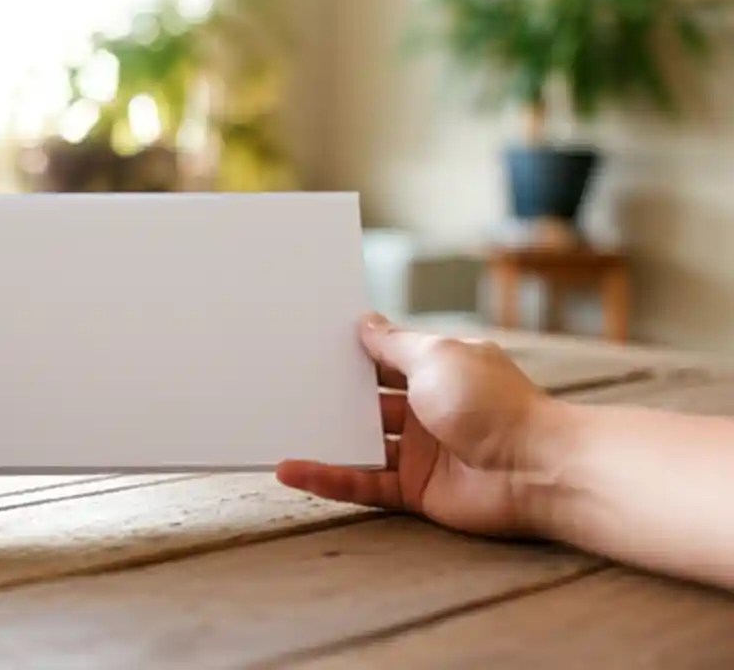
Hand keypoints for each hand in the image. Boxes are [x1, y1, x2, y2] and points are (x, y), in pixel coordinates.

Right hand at [277, 314, 568, 536]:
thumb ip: (393, 344)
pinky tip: (291, 471)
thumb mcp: (436, 356)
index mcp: (438, 370)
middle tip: (281, 385)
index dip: (352, 352)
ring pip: (359, 444)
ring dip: (322, 437)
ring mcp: (420, 452)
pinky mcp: (414, 491)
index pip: (385, 359)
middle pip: (367, 402)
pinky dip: (327, 478)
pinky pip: (362, 484)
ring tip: (274, 428)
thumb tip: (366, 321)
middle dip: (330, 395)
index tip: (309, 344)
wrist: (538, 469)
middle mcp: (428, 409)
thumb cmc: (494, 403)